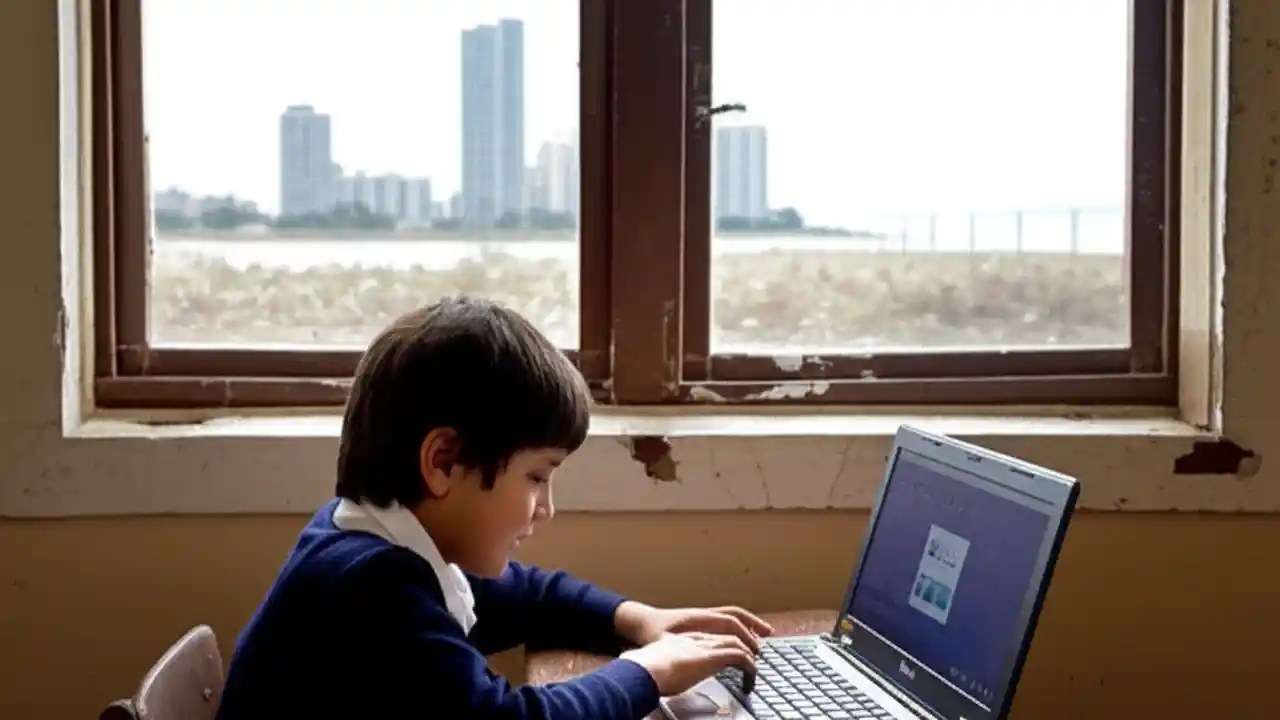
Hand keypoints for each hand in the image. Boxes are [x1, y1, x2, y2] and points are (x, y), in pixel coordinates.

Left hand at [615, 602, 774, 652]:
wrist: (640, 622)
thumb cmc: (652, 632)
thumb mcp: (665, 642)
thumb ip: (678, 648)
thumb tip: (689, 654)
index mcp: (698, 617)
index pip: (729, 621)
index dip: (743, 634)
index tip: (753, 647)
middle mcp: (704, 614)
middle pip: (735, 615)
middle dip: (753, 625)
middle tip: (767, 638)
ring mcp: (704, 616)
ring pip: (732, 615)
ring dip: (749, 623)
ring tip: (763, 634)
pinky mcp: (702, 621)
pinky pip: (725, 620)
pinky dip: (738, 625)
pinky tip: (742, 636)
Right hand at [620, 632, 756, 696]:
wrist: (646, 667)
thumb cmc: (644, 670)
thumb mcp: (655, 666)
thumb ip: (661, 669)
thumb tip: (655, 682)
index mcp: (682, 639)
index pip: (709, 636)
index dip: (721, 644)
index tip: (728, 653)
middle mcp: (696, 638)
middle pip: (727, 635)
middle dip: (741, 644)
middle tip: (751, 657)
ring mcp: (706, 645)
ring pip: (738, 643)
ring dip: (749, 656)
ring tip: (753, 670)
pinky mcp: (715, 656)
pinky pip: (741, 658)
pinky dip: (750, 668)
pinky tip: (750, 680)